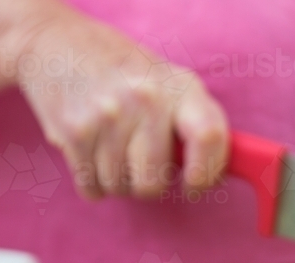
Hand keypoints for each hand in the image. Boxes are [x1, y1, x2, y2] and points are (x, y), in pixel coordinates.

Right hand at [16, 4, 227, 198]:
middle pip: (155, 182)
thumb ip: (197, 121)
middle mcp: (145, 99)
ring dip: (118, 180)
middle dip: (149, 184)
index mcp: (179, 87)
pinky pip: (92, 187)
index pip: (208, 137)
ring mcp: (106, 116)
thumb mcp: (168, 82)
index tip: (194, 186)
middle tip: (141, 162)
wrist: (53, 42)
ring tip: (112, 146)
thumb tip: (241, 169)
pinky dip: (92, 181)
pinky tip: (91, 150)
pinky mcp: (73, 131)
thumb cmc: (123, 71)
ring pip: (121, 188)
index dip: (206, 174)